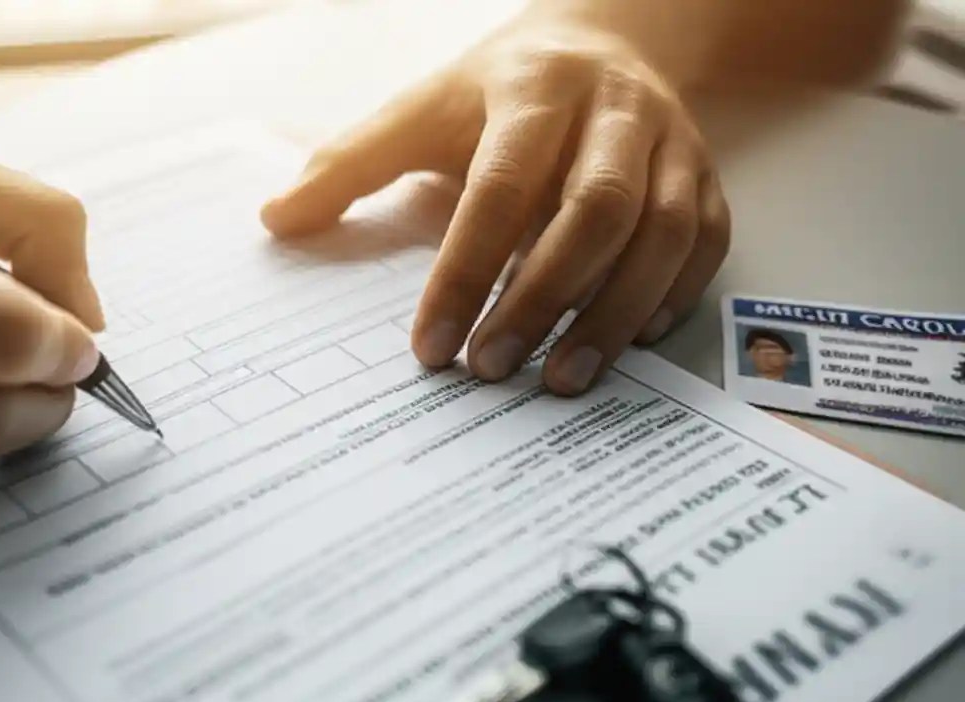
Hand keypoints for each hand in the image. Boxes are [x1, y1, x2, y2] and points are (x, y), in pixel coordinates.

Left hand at [261, 18, 729, 393]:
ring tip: (561, 381)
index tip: (431, 346)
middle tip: (492, 370)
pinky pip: (706, 243)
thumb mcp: (422, 108)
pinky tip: (631, 343)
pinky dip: (671, 297)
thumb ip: (351, 162)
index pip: (499, 189)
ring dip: (612, 315)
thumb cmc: (502, 90)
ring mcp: (672, 143)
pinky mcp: (707, 176)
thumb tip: (277, 220)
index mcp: (534, 90)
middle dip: (541, 300)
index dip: (464, 273)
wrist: (605, 36)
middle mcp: (615, 111)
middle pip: (594, 212)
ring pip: (662, 233)